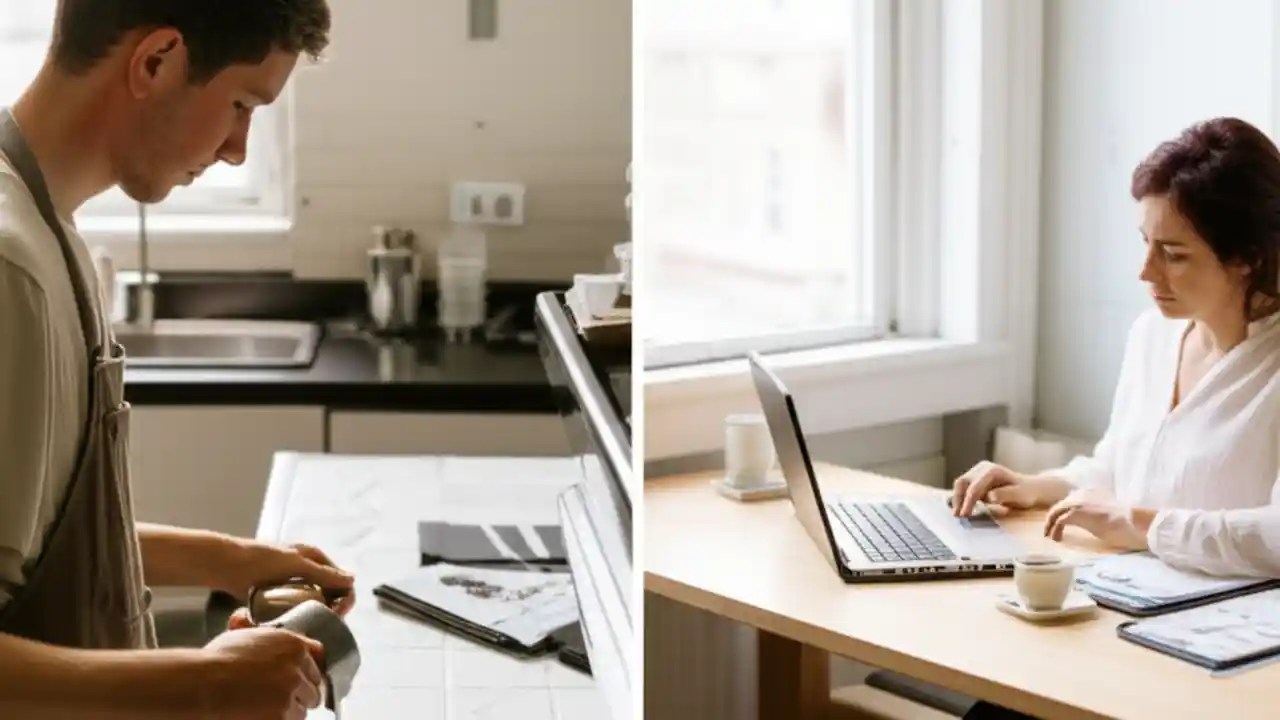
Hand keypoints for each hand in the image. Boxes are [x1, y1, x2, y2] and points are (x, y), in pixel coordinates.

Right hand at [201, 624, 325, 719]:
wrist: (203, 685)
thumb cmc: (216, 661)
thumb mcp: (240, 635)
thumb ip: (255, 630)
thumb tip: (243, 616)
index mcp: (292, 644)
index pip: (317, 658)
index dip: (306, 670)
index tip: (300, 677)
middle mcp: (298, 667)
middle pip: (314, 686)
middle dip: (301, 693)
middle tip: (283, 697)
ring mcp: (292, 692)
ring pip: (304, 707)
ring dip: (292, 709)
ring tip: (269, 708)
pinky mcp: (284, 714)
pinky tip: (264, 715)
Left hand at [222, 542, 355, 616]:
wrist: (227, 564)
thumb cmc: (263, 560)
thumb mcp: (297, 565)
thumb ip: (324, 573)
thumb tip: (352, 580)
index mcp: (315, 556)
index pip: (341, 579)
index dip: (344, 597)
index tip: (336, 614)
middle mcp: (307, 567)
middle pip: (330, 591)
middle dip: (331, 607)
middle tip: (320, 623)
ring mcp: (292, 580)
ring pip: (314, 600)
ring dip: (315, 612)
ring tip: (308, 625)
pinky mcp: (279, 592)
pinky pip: (297, 605)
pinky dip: (299, 613)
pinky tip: (295, 622)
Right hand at [951, 461, 1043, 516]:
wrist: (1030, 488)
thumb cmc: (1026, 493)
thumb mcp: (1020, 496)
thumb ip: (1005, 495)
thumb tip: (989, 496)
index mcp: (992, 471)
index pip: (974, 487)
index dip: (968, 501)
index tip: (964, 514)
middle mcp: (983, 468)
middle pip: (963, 482)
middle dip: (958, 499)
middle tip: (957, 515)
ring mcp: (978, 472)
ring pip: (961, 484)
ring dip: (957, 499)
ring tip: (957, 514)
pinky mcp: (976, 479)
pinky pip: (964, 487)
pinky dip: (960, 498)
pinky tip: (960, 509)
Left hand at [1043, 488, 1150, 549]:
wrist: (1135, 522)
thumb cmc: (1127, 522)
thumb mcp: (1107, 514)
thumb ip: (1095, 514)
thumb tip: (1088, 521)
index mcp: (1091, 492)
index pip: (1069, 501)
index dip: (1062, 513)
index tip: (1060, 524)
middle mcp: (1082, 494)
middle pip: (1059, 506)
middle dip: (1052, 519)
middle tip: (1050, 533)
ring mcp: (1079, 501)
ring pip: (1056, 512)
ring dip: (1051, 525)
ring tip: (1052, 537)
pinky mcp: (1078, 512)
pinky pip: (1060, 521)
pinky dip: (1056, 530)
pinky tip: (1058, 539)